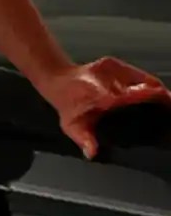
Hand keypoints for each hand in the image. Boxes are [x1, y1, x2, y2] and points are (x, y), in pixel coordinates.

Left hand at [37, 57, 170, 159]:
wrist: (57, 80)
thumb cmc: (67, 104)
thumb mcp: (73, 125)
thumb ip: (84, 138)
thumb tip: (92, 152)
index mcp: (105, 96)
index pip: (137, 94)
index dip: (155, 97)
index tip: (168, 103)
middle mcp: (111, 80)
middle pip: (147, 85)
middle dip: (161, 96)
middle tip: (169, 107)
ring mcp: (113, 69)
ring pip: (144, 79)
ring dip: (155, 90)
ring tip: (165, 102)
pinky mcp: (113, 63)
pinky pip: (136, 74)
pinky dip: (145, 84)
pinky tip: (152, 94)